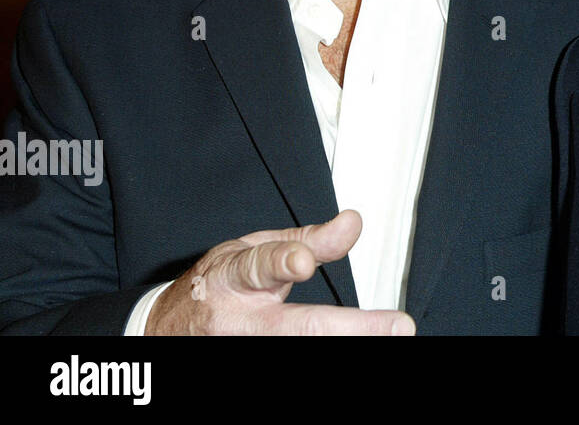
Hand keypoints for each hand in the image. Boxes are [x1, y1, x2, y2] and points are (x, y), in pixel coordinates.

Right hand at [144, 210, 414, 334]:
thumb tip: (353, 223)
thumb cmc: (219, 284)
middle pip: (297, 328)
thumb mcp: (251, 251)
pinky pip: (294, 361)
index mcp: (234, 278)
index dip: (281, 262)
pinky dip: (330, 356)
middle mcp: (239, 322)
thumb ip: (305, 240)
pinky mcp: (248, 368)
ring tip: (392, 341)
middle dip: (353, 329)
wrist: (168, 330)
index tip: (303, 262)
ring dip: (349, 347)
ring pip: (299, 349)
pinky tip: (364, 349)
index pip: (258, 266)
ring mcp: (243, 351)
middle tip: (399, 326)